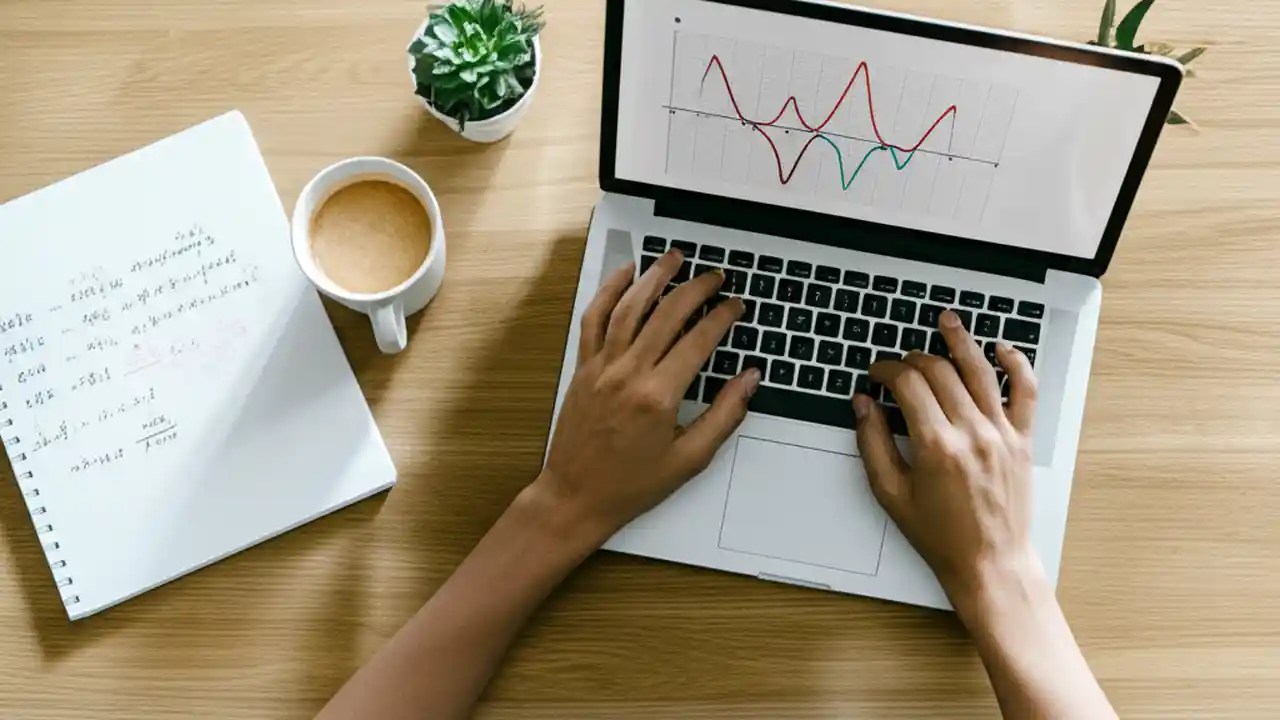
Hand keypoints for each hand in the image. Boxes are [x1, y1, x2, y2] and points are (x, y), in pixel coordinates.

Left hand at [537, 250, 761, 546]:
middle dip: (696, 289)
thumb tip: (749, 380)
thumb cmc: (631, 485)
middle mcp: (628, 374)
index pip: (698, 340)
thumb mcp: (690, 459)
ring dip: (654, 278)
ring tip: (674, 257)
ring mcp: (601, 367)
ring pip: (629, 308)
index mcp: (659, 396)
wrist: (576, 497)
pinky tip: (625, 274)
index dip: (722, 317)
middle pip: (667, 314)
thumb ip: (724, 415)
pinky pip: (594, 319)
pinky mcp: (583, 368)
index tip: (736, 306)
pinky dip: (608, 292)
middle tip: (716, 276)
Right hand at [853, 310, 1039, 607]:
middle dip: (912, 359)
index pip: (907, 384)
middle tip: (898, 365)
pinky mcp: (1021, 440)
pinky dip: (1016, 365)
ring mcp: (1001, 433)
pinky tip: (1002, 350)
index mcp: (935, 446)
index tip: (875, 374)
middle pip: (939, 371)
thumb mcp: (890, 493)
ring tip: (947, 320)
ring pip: (980, 370)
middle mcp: (971, 432)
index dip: (885, 370)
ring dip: (960, 340)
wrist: (989, 562)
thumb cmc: (939, 535)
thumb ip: (873, 443)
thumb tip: (863, 404)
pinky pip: (1025, 392)